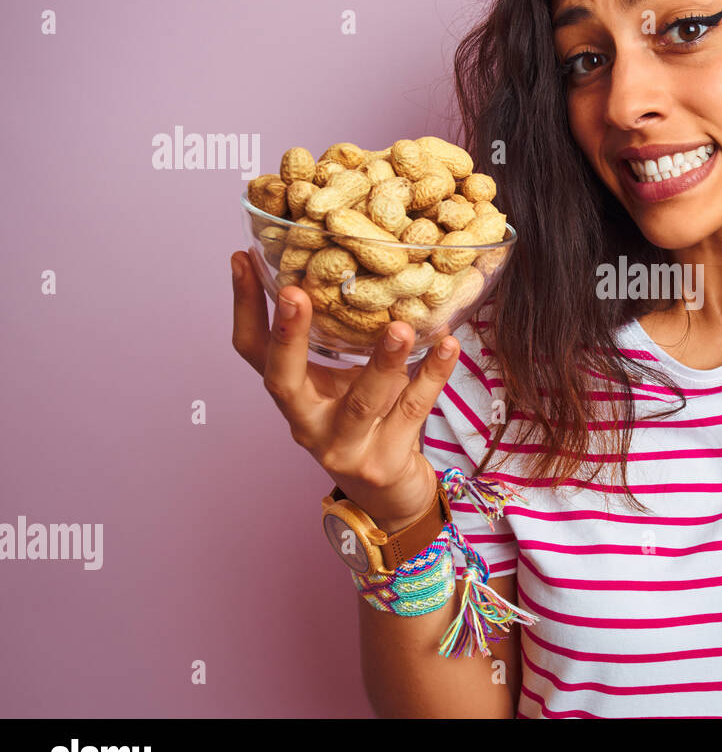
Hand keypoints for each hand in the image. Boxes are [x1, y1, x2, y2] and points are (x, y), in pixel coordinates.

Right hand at [230, 250, 460, 533]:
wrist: (391, 492)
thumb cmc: (368, 422)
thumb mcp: (345, 379)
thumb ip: (342, 338)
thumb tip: (355, 263)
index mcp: (293, 397)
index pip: (252, 352)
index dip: (245, 308)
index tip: (243, 259)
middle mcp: (307, 423)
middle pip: (283, 381)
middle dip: (288, 337)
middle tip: (294, 294)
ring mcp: (345, 447)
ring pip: (361, 402)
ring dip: (382, 362)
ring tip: (400, 328)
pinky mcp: (384, 461)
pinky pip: (413, 410)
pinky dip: (433, 376)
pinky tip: (448, 346)